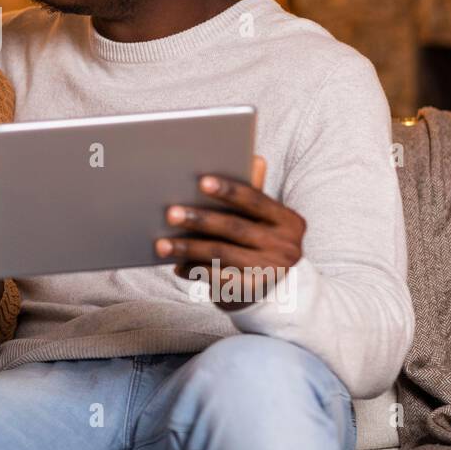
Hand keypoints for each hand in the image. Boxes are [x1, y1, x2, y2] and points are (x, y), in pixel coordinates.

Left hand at [156, 155, 304, 310]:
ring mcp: (271, 271)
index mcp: (288, 221)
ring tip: (161, 244)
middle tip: (170, 213)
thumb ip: (254, 192)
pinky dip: (195, 270)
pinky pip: (219, 279)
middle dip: (200, 219)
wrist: (278, 291)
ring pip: (222, 254)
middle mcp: (286, 246)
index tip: (201, 181)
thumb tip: (253, 158)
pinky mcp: (254, 291)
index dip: (229, 190)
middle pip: (235, 228)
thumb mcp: (264, 219)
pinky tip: (177, 265)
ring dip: (189, 248)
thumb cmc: (261, 242)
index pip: (256, 200)